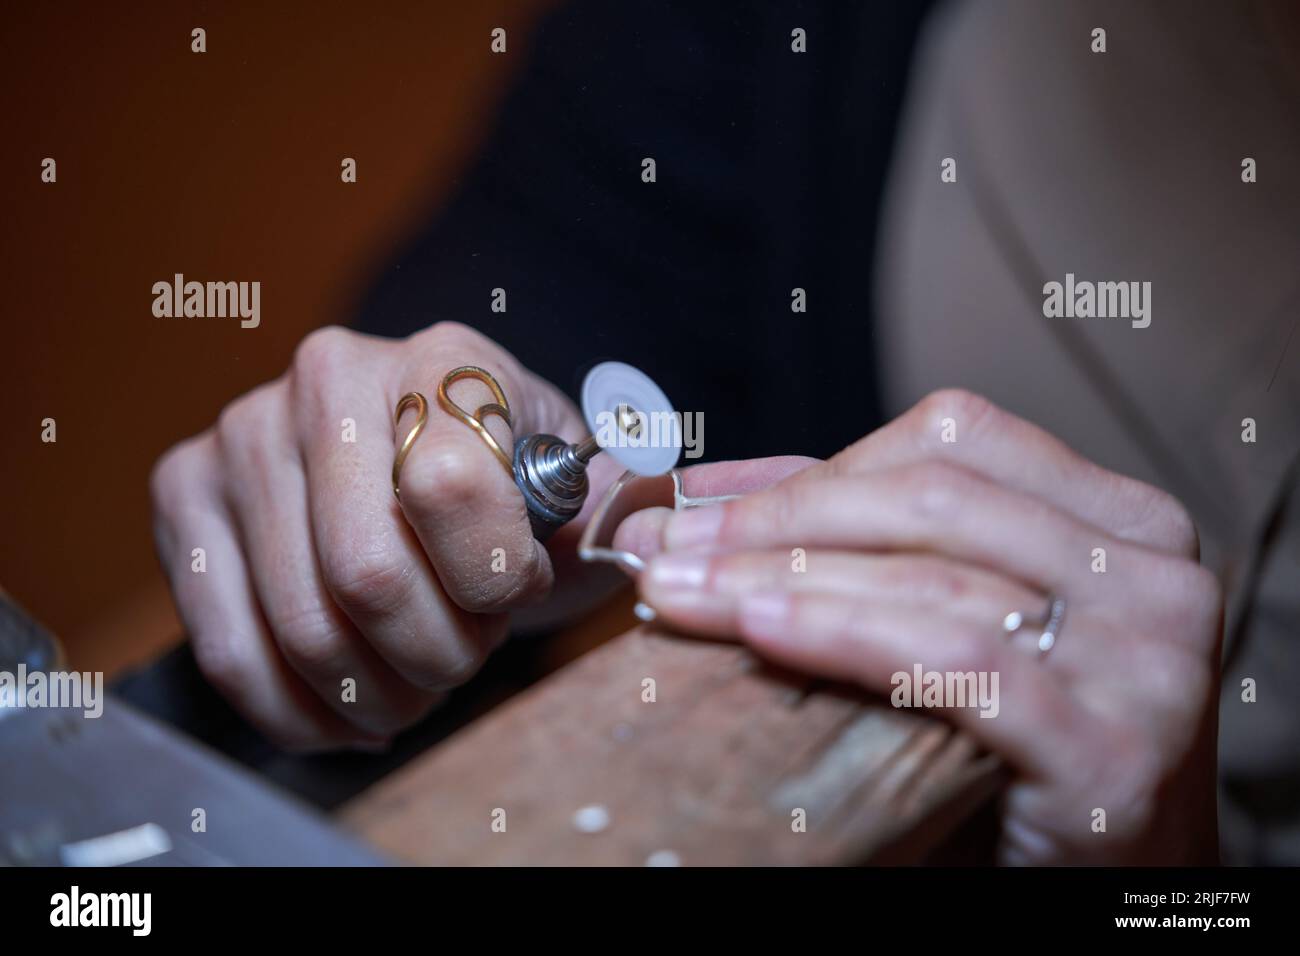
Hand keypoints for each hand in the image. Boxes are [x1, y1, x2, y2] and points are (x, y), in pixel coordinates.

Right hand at [150, 322, 619, 750]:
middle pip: (369, 577)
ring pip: (303, 627)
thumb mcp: (573, 484)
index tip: (511, 594)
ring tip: (415, 680)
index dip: (493, 580)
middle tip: (464, 655)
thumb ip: (598, 509)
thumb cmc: (511, 480)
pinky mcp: (183, 494)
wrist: (426, 456)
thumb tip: (611, 536)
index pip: (450, 490)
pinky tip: (350, 710)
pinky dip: (301, 712)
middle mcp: (328, 378)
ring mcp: (242, 434)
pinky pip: (228, 651)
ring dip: (379, 690)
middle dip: (438, 653)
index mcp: (440, 359)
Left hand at [629, 390, 1222, 863]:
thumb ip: (856, 544)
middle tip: (674, 549)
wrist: (1108, 881)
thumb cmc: (1018, 750)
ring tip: (685, 591)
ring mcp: (1145, 660)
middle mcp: (1151, 574)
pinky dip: (843, 634)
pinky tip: (761, 629)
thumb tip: (706, 495)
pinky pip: (955, 661)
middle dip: (781, 519)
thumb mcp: (952, 622)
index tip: (704, 504)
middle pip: (933, 499)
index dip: (815, 467)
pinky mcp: (1113, 750)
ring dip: (784, 576)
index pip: (952, 442)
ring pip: (933, 576)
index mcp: (1118, 520)